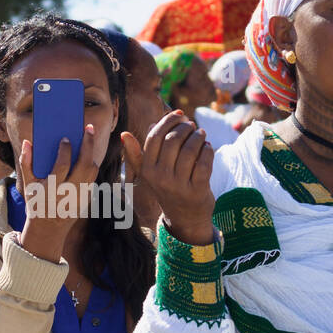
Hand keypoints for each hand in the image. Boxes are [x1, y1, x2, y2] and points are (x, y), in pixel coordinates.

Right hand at [18, 123, 100, 262]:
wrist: (48, 229)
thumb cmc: (36, 203)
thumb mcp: (28, 186)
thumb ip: (26, 163)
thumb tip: (28, 143)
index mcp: (51, 189)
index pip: (62, 166)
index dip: (65, 151)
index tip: (66, 138)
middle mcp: (67, 194)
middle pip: (84, 166)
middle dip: (88, 145)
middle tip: (89, 129)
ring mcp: (79, 198)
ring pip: (91, 172)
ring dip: (91, 154)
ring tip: (89, 140)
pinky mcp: (86, 200)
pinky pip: (92, 179)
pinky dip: (90, 166)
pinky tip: (87, 156)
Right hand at [123, 110, 215, 244]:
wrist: (184, 218)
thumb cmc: (167, 189)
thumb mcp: (149, 174)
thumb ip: (137, 155)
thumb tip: (125, 134)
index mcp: (147, 169)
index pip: (155, 137)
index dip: (168, 121)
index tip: (180, 114)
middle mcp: (160, 177)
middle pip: (173, 140)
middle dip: (185, 127)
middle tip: (192, 125)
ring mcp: (179, 185)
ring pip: (190, 149)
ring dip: (198, 136)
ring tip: (201, 134)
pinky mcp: (197, 190)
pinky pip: (204, 162)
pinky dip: (207, 150)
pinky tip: (207, 147)